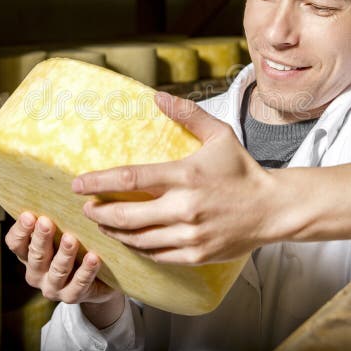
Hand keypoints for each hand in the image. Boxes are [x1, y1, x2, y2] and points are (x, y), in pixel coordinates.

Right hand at [5, 212, 124, 327]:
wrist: (99, 278)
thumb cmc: (77, 245)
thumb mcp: (62, 231)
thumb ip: (56, 216)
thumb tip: (64, 185)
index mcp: (28, 254)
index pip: (15, 243)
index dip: (20, 230)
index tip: (28, 215)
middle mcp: (36, 273)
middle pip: (35, 256)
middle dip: (41, 238)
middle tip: (46, 222)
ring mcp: (53, 287)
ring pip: (57, 270)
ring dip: (64, 254)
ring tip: (71, 239)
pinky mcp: (73, 296)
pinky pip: (79, 284)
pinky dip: (86, 271)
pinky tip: (94, 258)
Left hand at [72, 92, 278, 264]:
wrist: (273, 209)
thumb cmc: (243, 170)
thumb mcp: (220, 135)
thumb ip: (188, 115)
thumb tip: (158, 96)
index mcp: (186, 176)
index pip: (131, 179)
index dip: (99, 182)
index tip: (77, 183)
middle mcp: (185, 208)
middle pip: (127, 216)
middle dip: (99, 213)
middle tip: (85, 208)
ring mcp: (190, 235)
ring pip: (137, 239)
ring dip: (113, 232)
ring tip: (101, 223)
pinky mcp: (196, 255)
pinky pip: (155, 255)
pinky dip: (137, 248)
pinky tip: (128, 240)